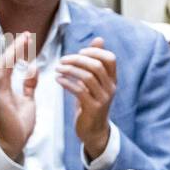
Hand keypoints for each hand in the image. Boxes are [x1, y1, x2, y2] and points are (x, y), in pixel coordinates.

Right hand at [0, 32, 38, 162]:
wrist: (12, 144)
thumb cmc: (18, 125)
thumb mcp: (28, 100)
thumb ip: (29, 85)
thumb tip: (33, 68)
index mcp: (3, 86)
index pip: (10, 63)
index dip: (18, 50)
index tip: (28, 38)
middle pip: (5, 60)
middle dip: (16, 46)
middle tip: (27, 34)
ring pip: (4, 65)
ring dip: (14, 51)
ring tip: (24, 40)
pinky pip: (3, 76)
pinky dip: (10, 64)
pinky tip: (17, 55)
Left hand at [56, 36, 116, 159]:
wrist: (93, 130)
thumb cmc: (91, 101)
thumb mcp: (95, 81)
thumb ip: (96, 61)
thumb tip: (99, 39)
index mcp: (112, 79)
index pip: (110, 58)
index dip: (94, 52)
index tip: (79, 52)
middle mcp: (111, 88)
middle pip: (96, 66)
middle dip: (77, 60)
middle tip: (62, 60)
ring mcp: (103, 99)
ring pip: (87, 77)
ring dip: (70, 70)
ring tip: (57, 68)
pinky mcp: (93, 108)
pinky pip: (79, 91)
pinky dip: (67, 83)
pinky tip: (58, 80)